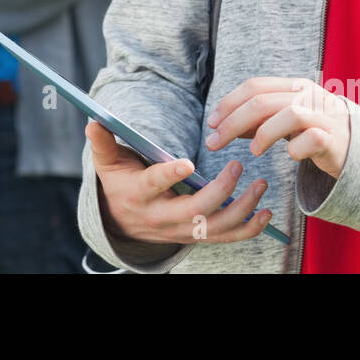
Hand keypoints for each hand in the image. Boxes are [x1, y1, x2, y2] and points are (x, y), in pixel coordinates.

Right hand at [85, 120, 271, 245]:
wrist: (122, 222)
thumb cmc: (120, 182)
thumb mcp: (107, 162)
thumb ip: (102, 143)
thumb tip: (93, 121)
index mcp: (138, 195)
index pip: (154, 186)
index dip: (170, 176)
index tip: (187, 163)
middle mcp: (161, 218)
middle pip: (195, 212)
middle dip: (220, 192)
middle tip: (237, 167)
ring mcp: (181, 231)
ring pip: (215, 227)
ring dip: (242, 209)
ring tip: (259, 185)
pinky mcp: (196, 236)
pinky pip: (226, 238)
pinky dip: (249, 229)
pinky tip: (266, 213)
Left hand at [204, 77, 351, 180]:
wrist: (359, 150)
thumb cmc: (314, 132)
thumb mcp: (284, 121)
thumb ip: (257, 119)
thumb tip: (220, 124)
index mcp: (294, 86)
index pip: (255, 86)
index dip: (229, 103)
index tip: (211, 123)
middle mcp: (309, 95)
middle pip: (263, 102)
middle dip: (232, 122)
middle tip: (214, 143)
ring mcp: (324, 115)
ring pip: (288, 114)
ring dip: (263, 134)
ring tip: (252, 151)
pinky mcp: (335, 139)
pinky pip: (311, 139)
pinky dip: (295, 149)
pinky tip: (290, 156)